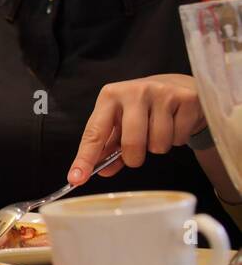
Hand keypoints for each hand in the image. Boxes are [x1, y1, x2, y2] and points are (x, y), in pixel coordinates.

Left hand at [67, 74, 204, 184]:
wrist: (180, 86)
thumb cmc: (145, 108)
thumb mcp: (123, 121)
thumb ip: (111, 146)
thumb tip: (102, 170)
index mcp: (110, 96)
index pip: (94, 132)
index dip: (85, 158)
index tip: (76, 178)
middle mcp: (134, 91)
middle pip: (131, 143)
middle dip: (134, 157)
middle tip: (137, 152)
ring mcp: (161, 93)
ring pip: (157, 144)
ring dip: (158, 146)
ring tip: (160, 130)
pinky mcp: (186, 99)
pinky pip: (179, 139)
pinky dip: (178, 139)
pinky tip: (176, 124)